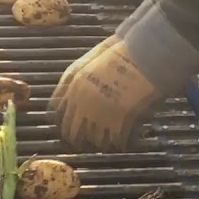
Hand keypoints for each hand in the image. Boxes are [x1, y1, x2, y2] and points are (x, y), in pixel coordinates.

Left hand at [49, 36, 156, 151]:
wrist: (143, 56)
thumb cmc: (120, 53)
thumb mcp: (88, 62)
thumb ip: (74, 79)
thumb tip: (68, 96)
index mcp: (72, 87)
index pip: (55, 114)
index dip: (61, 123)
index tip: (67, 127)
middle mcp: (82, 104)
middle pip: (72, 133)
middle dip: (78, 141)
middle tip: (86, 144)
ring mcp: (100, 115)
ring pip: (95, 141)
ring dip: (102, 143)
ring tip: (110, 143)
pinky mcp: (120, 123)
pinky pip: (117, 143)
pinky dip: (122, 144)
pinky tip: (128, 142)